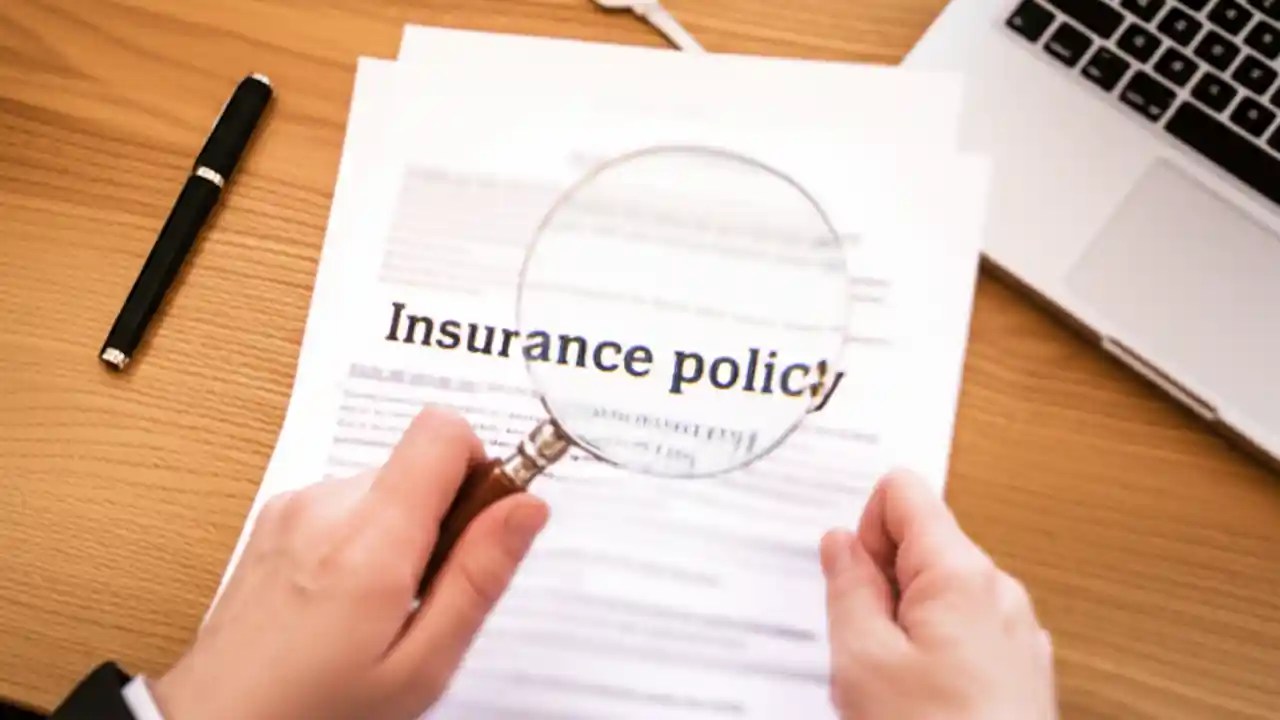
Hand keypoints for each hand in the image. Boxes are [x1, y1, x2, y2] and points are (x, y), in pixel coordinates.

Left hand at [152, 407, 549, 719]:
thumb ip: (478, 577)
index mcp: (370, 539)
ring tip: (384, 605)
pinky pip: (346, 502)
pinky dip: (363, 537)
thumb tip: (526, 507)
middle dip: (444, 514)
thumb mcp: (420, 665)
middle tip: (432, 591)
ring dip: (402, 530)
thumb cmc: (315, 711)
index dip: (481, 465)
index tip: (484, 522)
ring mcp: (294, 508)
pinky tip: (349, 599)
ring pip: (384, 485)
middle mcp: (326, 506)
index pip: (443, 432)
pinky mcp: (276, 517)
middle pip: (418, 461)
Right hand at [821, 470, 1056, 719]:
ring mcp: (1017, 633)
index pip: (903, 493)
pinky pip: (966, 632)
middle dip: (881, 583)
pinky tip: (920, 700)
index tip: (850, 581)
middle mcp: (1000, 592)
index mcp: (962, 574)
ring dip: (904, 623)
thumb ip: (848, 587)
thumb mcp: (862, 661)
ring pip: (941, 594)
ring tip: (890, 684)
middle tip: (863, 645)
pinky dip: (933, 651)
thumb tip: (840, 544)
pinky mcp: (1021, 672)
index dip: (863, 527)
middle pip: (923, 544)